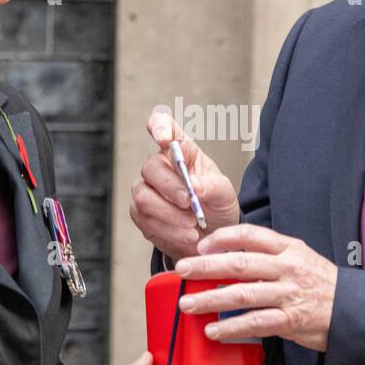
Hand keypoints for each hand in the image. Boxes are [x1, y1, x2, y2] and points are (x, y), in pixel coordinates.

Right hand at [130, 112, 240, 263]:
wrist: (211, 238)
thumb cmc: (217, 207)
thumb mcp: (224, 194)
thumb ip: (211, 187)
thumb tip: (193, 187)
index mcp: (182, 151)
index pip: (162, 126)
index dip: (159, 127)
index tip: (164, 138)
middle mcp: (160, 167)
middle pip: (151, 168)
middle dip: (170, 188)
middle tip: (190, 203)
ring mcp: (146, 190)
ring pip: (143, 196)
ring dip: (170, 214)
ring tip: (192, 225)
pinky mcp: (140, 214)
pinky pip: (145, 219)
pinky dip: (168, 230)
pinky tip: (186, 235)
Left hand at [173, 223, 337, 352]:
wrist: (354, 311)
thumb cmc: (321, 286)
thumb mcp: (299, 259)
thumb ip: (268, 256)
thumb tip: (227, 259)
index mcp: (288, 248)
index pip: (249, 234)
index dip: (221, 238)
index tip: (200, 246)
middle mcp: (287, 267)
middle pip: (239, 262)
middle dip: (205, 266)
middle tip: (181, 270)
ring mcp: (289, 294)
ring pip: (243, 293)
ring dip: (210, 299)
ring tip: (187, 304)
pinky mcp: (292, 320)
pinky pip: (255, 322)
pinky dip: (231, 327)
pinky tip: (213, 330)